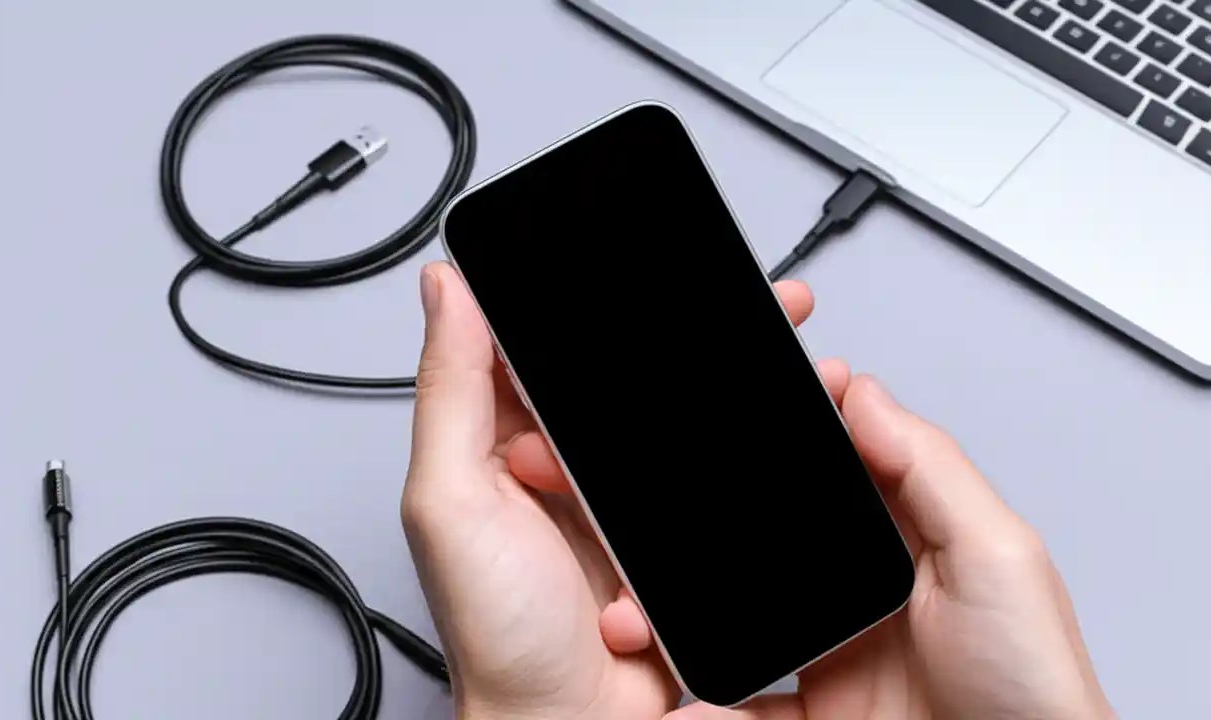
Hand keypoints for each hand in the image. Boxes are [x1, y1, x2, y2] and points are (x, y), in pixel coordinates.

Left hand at [400, 262, 848, 718]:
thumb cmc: (498, 640)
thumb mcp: (454, 501)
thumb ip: (449, 393)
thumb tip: (442, 290)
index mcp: (503, 445)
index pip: (538, 344)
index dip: (577, 294)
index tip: (621, 252)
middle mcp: (562, 467)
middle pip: (622, 377)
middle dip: (677, 333)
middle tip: (732, 295)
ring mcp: (620, 501)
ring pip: (674, 422)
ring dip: (720, 391)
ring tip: (768, 352)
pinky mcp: (668, 534)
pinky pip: (706, 478)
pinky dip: (735, 459)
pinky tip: (759, 439)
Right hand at [662, 376, 1115, 718]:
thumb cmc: (1037, 688)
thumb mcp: (998, 558)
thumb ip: (933, 472)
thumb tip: (866, 396)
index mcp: (914, 534)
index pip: (848, 457)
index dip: (806, 419)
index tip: (760, 394)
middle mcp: (871, 586)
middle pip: (783, 527)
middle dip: (733, 512)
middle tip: (691, 499)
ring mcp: (837, 648)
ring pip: (748, 606)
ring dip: (708, 600)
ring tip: (669, 600)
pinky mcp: (814, 709)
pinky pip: (743, 694)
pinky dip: (712, 697)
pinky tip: (698, 693)